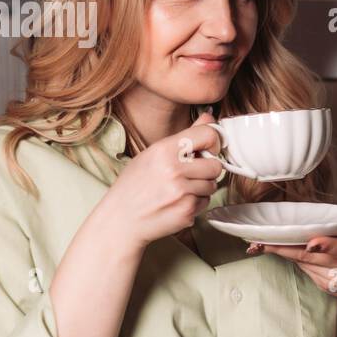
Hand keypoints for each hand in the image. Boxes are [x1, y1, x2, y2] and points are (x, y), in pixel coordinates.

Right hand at [97, 112, 224, 250]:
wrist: (120, 220)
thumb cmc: (135, 185)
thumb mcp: (153, 153)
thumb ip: (185, 137)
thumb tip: (209, 116)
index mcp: (164, 150)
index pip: (208, 134)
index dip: (214, 142)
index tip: (208, 149)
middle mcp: (174, 170)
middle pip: (216, 165)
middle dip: (208, 170)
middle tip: (191, 174)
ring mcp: (181, 193)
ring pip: (212, 185)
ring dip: (202, 188)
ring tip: (180, 189)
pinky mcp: (186, 212)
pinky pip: (206, 202)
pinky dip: (196, 203)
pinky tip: (177, 202)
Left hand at [249, 180, 336, 311]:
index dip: (327, 246)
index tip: (311, 242)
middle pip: (312, 258)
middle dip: (286, 249)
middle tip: (261, 241)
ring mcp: (336, 280)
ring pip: (303, 263)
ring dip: (281, 253)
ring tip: (258, 244)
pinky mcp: (326, 286)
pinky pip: (304, 268)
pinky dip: (291, 257)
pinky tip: (277, 249)